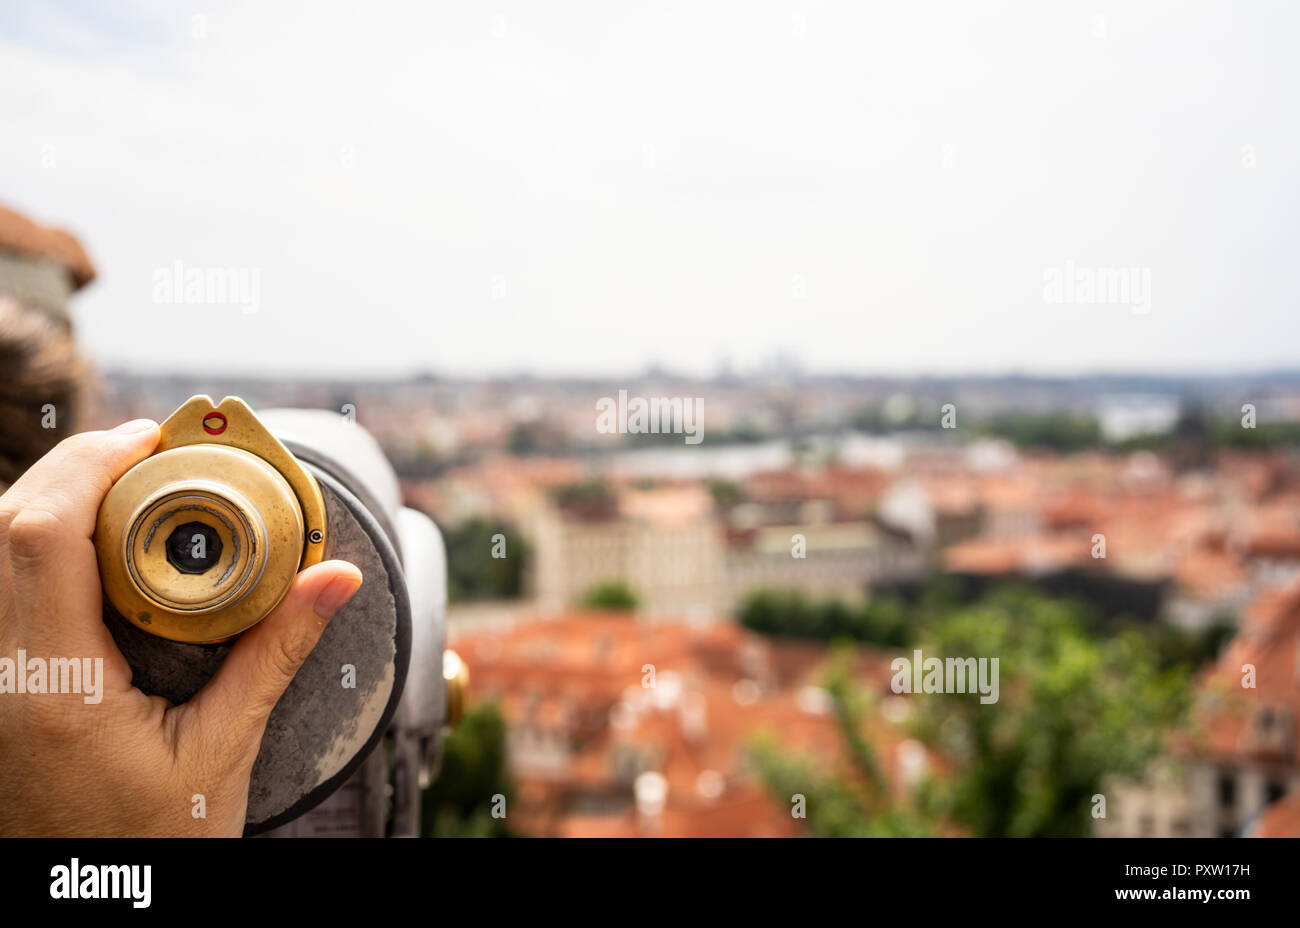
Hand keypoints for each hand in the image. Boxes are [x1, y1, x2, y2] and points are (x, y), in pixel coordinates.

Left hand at [0, 420, 361, 836]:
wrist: (92, 904)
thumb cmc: (151, 847)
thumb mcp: (224, 751)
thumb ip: (274, 652)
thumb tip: (336, 578)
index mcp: (52, 687)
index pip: (40, 537)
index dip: (90, 465)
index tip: (152, 439)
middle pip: (3, 525)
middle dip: (73, 468)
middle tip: (149, 451)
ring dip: (51, 501)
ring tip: (126, 487)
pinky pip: (0, 586)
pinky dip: (40, 544)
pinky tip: (94, 547)